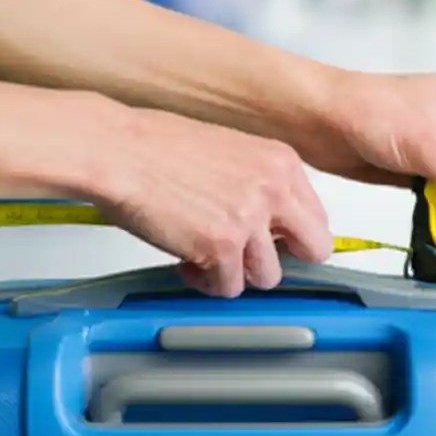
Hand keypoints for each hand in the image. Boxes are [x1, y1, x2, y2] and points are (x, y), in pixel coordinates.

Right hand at [94, 107, 333, 296]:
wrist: (118, 150)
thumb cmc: (157, 147)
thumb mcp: (230, 152)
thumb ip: (259, 185)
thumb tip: (271, 223)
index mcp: (281, 161)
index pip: (317, 216)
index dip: (291, 235)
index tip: (271, 240)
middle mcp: (274, 188)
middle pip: (314, 249)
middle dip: (282, 259)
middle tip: (250, 258)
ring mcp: (251, 219)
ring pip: (268, 276)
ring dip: (236, 272)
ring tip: (205, 256)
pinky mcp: (222, 247)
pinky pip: (228, 287)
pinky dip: (206, 281)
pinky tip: (185, 261)